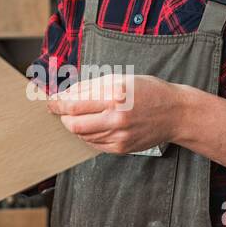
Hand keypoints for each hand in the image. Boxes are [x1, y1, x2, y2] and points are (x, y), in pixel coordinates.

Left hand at [47, 73, 186, 154]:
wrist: (175, 113)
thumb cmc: (149, 91)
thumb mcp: (120, 78)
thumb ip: (91, 86)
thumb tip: (67, 94)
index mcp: (115, 95)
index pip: (74, 104)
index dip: (57, 104)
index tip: (50, 102)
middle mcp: (116, 117)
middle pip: (73, 124)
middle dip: (63, 117)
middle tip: (63, 111)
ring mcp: (119, 135)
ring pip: (82, 135)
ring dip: (76, 126)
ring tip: (83, 116)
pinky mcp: (122, 148)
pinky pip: (94, 144)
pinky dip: (89, 135)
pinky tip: (96, 125)